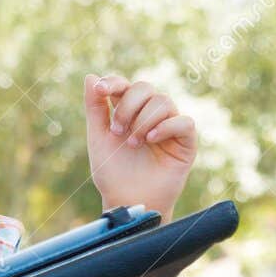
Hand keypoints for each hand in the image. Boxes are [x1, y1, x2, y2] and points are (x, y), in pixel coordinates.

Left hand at [83, 74, 197, 220]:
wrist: (128, 200)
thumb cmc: (113, 172)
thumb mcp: (98, 138)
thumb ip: (95, 108)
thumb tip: (90, 76)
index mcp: (128, 110)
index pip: (125, 84)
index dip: (113, 82)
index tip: (100, 91)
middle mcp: (150, 114)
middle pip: (145, 88)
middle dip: (128, 106)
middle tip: (117, 130)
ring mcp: (169, 126)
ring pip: (163, 101)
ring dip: (144, 120)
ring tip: (133, 143)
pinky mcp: (185, 142)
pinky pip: (184, 121)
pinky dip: (166, 127)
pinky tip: (151, 140)